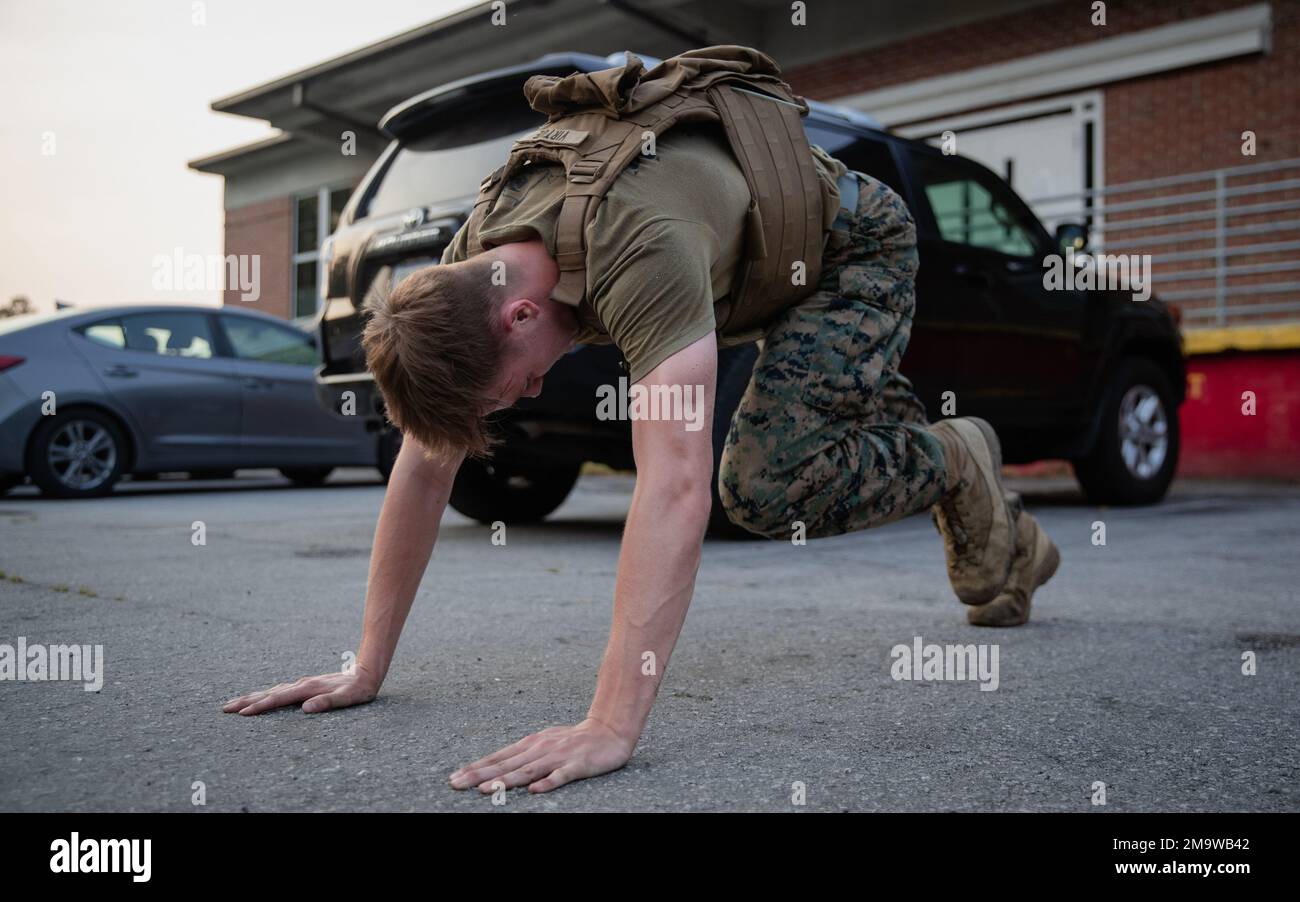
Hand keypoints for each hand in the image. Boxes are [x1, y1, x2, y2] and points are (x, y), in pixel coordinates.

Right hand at [222, 670, 378, 715]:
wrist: (367, 672)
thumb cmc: (359, 689)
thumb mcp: (349, 698)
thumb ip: (328, 702)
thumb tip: (307, 709)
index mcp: (308, 688)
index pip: (279, 699)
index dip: (260, 706)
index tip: (243, 714)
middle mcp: (302, 684)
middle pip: (269, 693)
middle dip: (247, 701)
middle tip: (225, 709)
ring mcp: (303, 684)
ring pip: (273, 691)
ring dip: (253, 697)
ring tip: (236, 704)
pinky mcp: (306, 686)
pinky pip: (281, 691)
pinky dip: (266, 695)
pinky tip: (261, 699)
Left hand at [449, 718, 634, 793]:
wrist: (608, 730)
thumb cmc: (572, 740)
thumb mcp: (543, 743)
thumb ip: (522, 756)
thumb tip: (495, 768)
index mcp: (530, 744)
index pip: (498, 757)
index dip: (475, 767)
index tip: (455, 777)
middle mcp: (540, 749)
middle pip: (506, 765)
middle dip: (479, 775)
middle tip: (457, 784)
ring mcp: (558, 757)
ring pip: (528, 771)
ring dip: (505, 780)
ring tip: (485, 789)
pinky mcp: (577, 765)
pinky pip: (561, 775)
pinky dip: (548, 782)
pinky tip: (535, 791)